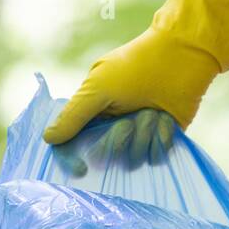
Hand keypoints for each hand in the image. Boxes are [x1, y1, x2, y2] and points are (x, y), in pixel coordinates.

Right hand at [42, 0, 228, 164]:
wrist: (181, 59)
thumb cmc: (136, 68)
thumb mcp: (98, 88)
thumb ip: (73, 116)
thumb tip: (48, 139)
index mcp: (93, 113)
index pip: (73, 145)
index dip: (72, 160)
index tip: (81, 169)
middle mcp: (113, 128)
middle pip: (106, 157)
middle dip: (120, 138)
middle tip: (131, 117)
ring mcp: (138, 137)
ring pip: (133, 161)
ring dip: (144, 134)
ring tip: (153, 111)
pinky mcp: (161, 142)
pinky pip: (156, 158)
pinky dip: (162, 137)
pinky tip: (166, 118)